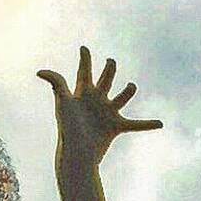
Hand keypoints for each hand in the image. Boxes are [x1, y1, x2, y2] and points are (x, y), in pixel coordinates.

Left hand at [37, 46, 161, 170]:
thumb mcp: (63, 102)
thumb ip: (56, 83)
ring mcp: (107, 113)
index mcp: (83, 93)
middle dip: (109, 69)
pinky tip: (161, 123)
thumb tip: (40, 72)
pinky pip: (136, 124)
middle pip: (105, 79)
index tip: (83, 48)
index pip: (84, 71)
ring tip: (131, 86)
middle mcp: (96, 101)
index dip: (85, 59)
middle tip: (111, 62)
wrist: (77, 152)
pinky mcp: (115, 126)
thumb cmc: (68, 127)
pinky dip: (148, 124)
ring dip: (128, 91)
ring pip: (122, 97)